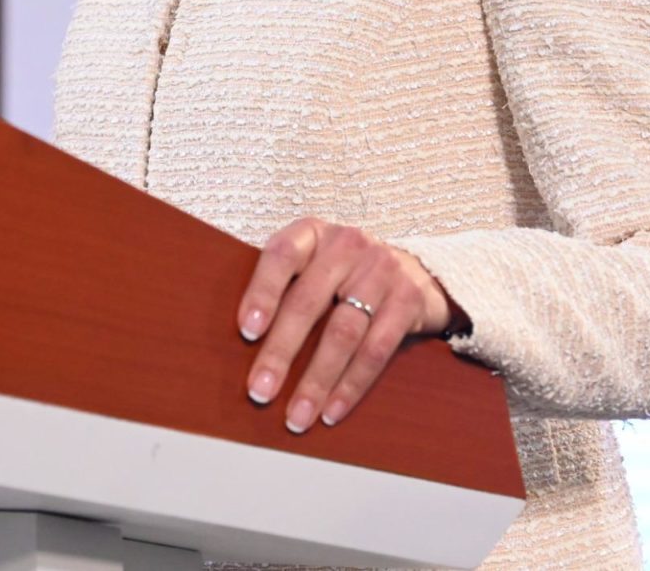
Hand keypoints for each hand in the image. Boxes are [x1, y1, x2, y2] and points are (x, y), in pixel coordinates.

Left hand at [236, 216, 460, 432]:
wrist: (416, 270)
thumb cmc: (344, 274)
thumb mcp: (313, 264)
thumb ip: (283, 288)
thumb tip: (233, 343)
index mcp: (313, 234)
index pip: (281, 255)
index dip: (262, 292)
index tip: (246, 330)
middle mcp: (348, 245)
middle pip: (308, 302)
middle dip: (281, 352)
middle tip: (260, 391)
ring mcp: (381, 270)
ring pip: (343, 333)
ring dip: (316, 380)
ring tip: (296, 415)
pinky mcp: (408, 300)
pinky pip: (376, 350)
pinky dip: (351, 385)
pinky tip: (332, 411)